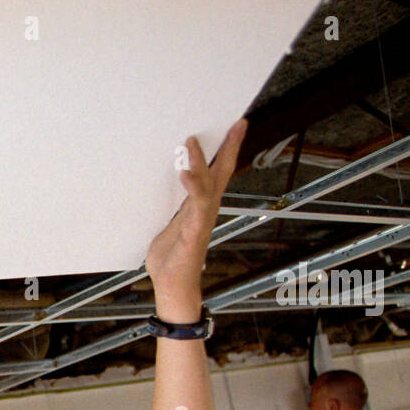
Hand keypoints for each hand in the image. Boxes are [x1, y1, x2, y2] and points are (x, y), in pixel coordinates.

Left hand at [145, 118, 247, 316]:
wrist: (173, 286)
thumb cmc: (172, 258)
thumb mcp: (171, 226)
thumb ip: (177, 209)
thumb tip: (174, 192)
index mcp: (201, 206)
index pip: (216, 172)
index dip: (226, 150)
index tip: (235, 126)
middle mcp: (206, 210)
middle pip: (221, 173)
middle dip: (229, 148)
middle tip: (238, 124)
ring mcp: (201, 221)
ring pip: (207, 186)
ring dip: (201, 163)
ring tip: (193, 142)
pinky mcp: (193, 233)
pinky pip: (195, 207)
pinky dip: (193, 190)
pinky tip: (186, 175)